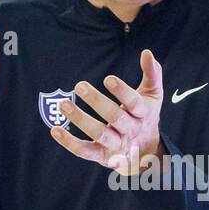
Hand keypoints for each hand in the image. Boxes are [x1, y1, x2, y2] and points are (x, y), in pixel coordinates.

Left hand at [50, 49, 163, 173]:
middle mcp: (131, 130)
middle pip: (116, 118)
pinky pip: (85, 151)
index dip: (122, 92)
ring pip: (99, 134)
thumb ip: (152, 74)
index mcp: (143, 114)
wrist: (147, 152)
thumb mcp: (152, 96)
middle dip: (97, 102)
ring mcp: (117, 145)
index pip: (134, 103)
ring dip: (80, 119)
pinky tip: (55, 130)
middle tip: (79, 85)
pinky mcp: (103, 156)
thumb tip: (146, 52)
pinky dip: (70, 143)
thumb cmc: (144, 116)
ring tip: (64, 104)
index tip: (108, 79)